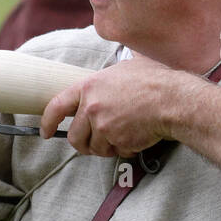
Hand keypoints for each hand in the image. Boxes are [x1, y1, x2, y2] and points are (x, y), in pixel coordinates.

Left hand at [40, 54, 186, 157]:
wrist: (173, 100)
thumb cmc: (155, 80)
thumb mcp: (125, 68)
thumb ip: (109, 77)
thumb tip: (112, 69)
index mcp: (89, 87)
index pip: (56, 107)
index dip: (48, 122)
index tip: (46, 132)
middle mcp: (91, 108)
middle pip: (75, 137)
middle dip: (83, 143)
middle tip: (95, 142)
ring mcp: (103, 127)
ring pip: (95, 148)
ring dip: (106, 147)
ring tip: (122, 136)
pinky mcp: (117, 142)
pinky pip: (116, 152)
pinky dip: (124, 149)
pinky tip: (136, 137)